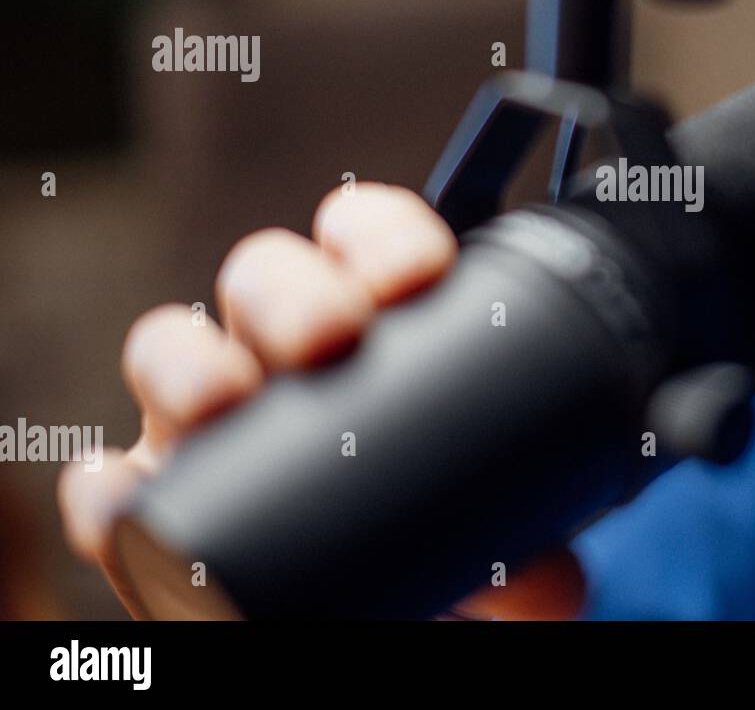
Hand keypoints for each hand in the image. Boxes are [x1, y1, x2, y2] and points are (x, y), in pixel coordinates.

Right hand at [58, 182, 586, 619]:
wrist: (358, 608)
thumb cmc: (422, 542)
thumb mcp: (482, 539)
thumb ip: (525, 554)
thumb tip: (553, 576)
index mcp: (370, 326)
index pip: (368, 237)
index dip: (385, 237)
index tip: (420, 276)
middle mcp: (279, 355)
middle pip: (265, 274)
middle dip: (293, 290)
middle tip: (332, 335)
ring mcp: (205, 421)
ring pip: (171, 346)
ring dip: (190, 362)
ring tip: (224, 402)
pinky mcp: (149, 500)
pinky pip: (110, 486)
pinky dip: (112, 488)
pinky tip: (131, 496)